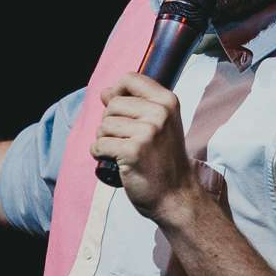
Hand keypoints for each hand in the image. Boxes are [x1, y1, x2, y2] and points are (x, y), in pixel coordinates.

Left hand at [92, 73, 199, 222]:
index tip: (119, 111)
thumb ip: (134, 106)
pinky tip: (113, 162)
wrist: (176, 197)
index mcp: (167, 101)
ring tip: (121, 153)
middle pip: (112, 104)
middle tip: (124, 142)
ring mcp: (147, 132)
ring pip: (103, 125)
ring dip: (105, 141)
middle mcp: (160, 113)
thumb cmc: (164, 162)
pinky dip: (99, 155)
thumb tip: (104, 92)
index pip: (130, 78)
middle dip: (109, 123)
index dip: (116, 92)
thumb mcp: (159, 126)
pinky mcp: (133, 151)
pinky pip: (99, 145)